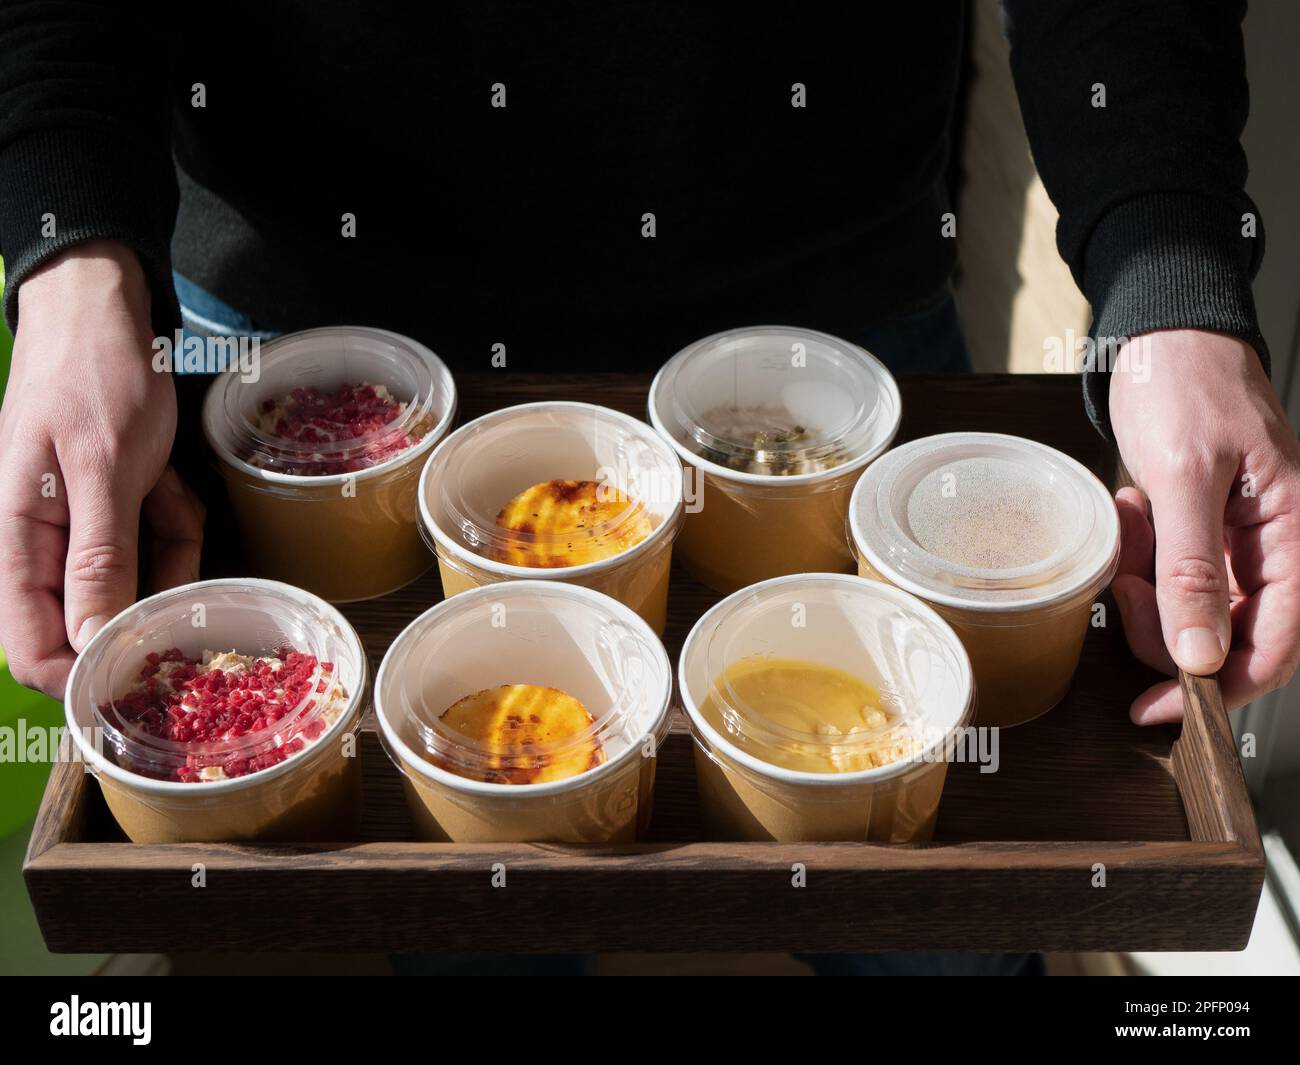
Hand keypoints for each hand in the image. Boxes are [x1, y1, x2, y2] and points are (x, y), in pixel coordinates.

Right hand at [0, 241, 203, 696]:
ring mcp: (86, 523)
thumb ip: (97, 556)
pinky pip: (156, 539)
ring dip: (168, 549)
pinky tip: (172, 484)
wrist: (103, 307)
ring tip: (168, 494)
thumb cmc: (93, 376)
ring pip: (136, 579)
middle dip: (144, 603)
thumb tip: (89, 639)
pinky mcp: (119, 505)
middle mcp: (47, 542)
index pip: (30, 647)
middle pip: (93, 618)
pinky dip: (174, 518)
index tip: (140, 677)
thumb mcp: (103, 468)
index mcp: (21, 540)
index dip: (77, 676)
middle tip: (179, 574)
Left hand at [1108, 328, 1299, 723]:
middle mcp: (1267, 547)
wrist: (1162, 332)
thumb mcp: (1185, 476)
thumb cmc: (1186, 383)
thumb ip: (1194, 568)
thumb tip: (1201, 655)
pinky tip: (1131, 513)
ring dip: (1146, 586)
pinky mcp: (1193, 529)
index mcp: (1291, 535)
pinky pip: (1164, 573)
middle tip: (1122, 586)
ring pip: (1187, 608)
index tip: (1158, 710)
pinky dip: (1137, 558)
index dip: (1218, 690)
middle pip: (1222, 638)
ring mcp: (1229, 541)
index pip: (1272, 647)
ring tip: (1132, 524)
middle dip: (1164, 626)